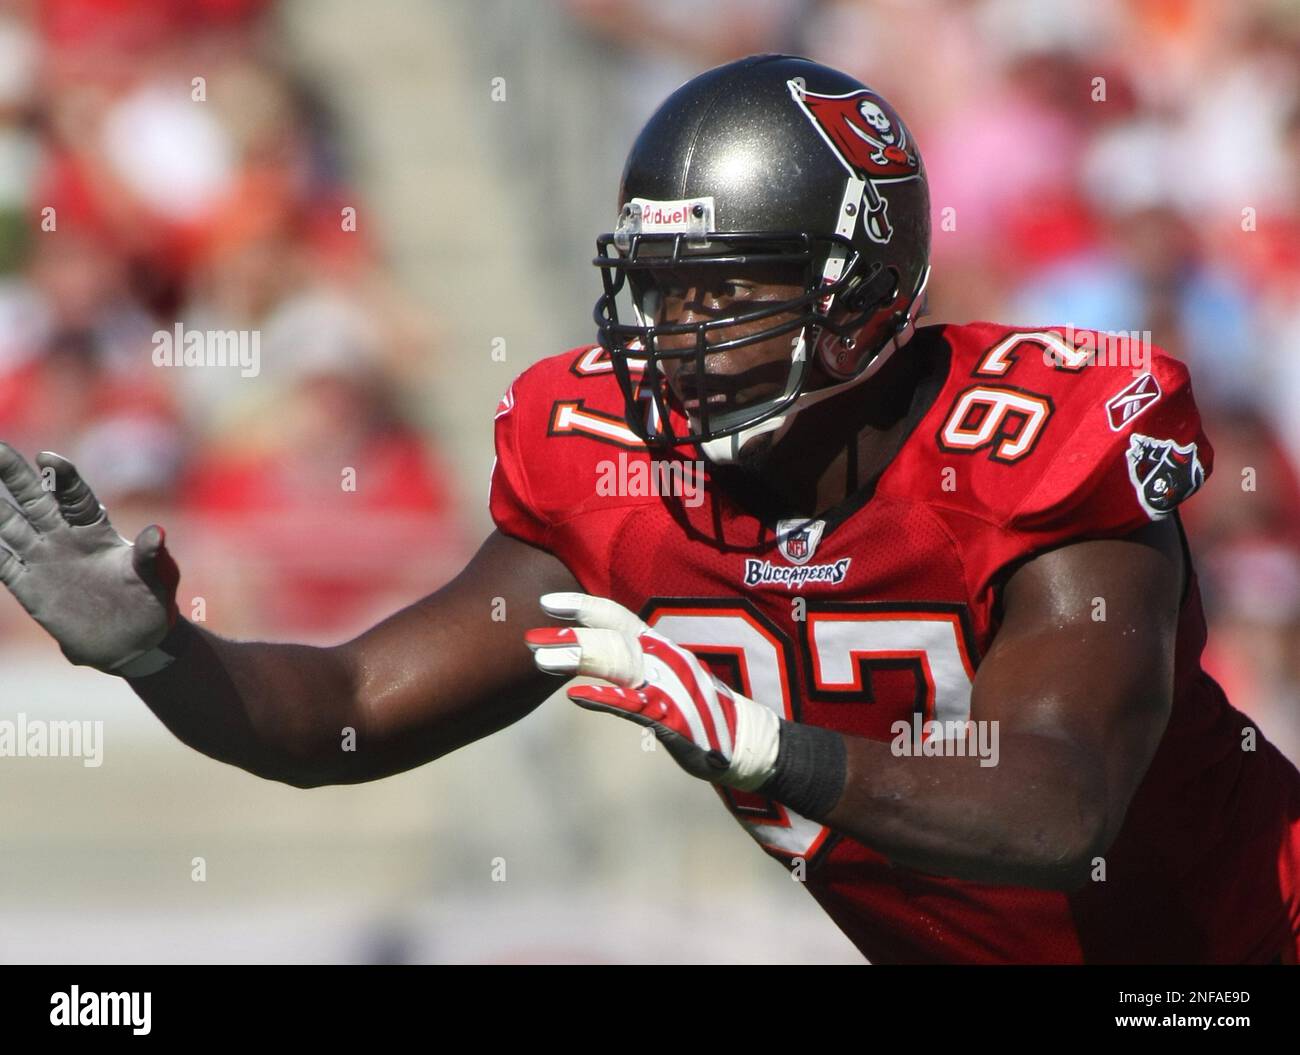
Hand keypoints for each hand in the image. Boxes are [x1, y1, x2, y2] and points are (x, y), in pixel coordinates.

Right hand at [0, 444, 178, 673]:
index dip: (62, 477)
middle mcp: (64, 537)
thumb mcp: (158, 575)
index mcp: (95, 529)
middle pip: (33, 499)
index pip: (74, 496)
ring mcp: (43, 560)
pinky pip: (1, 563)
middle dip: (13, 473)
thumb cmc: (152, 599)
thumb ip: (152, 555)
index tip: (49, 459)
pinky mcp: (29, 586)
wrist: (133, 641)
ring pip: (8, 525)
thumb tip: (157, 532)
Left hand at [525, 591, 780, 788]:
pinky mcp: (676, 720)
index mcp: (659, 648)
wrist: (747, 742)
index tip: (546, 603)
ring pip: (621, 664)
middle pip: (613, 637)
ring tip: (543, 658)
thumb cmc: (698, 710)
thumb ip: (631, 666)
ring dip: (582, 658)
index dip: (583, 607)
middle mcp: (664, 660)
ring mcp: (671, 688)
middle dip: (571, 634)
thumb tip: (589, 658)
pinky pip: (637, 705)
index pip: (617, 617)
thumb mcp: (663, 679)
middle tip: (529, 635)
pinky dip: (607, 698)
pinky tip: (578, 694)